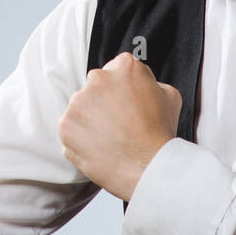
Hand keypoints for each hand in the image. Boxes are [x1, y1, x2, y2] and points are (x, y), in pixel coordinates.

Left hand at [57, 52, 180, 201]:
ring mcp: (78, 102)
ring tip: (111, 140)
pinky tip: (99, 148)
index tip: (127, 104)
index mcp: (125, 67)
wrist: (149, 168)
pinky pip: (70, 129)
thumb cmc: (161, 134)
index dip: (123, 88)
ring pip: (81, 108)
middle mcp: (98, 78)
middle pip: (96, 87)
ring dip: (91, 120)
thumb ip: (151, 83)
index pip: (117, 69)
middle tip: (119, 124)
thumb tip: (141, 85)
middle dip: (105, 102)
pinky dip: (81, 140)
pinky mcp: (66, 125)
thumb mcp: (170, 97)